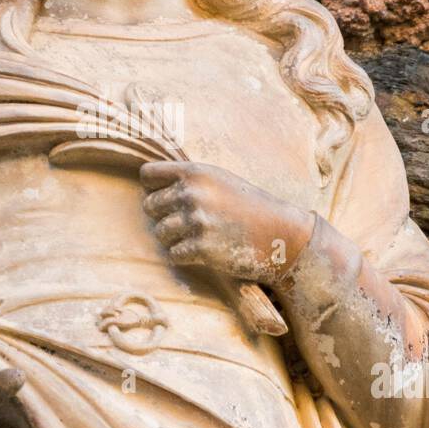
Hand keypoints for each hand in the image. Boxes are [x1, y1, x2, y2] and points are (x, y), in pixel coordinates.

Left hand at [139, 161, 313, 286]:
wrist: (280, 234)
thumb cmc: (248, 206)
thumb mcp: (219, 180)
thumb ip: (188, 180)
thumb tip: (148, 186)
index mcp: (195, 172)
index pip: (148, 175)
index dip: (153, 187)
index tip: (166, 196)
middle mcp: (192, 194)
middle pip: (149, 206)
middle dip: (164, 216)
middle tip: (188, 221)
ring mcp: (196, 221)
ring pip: (160, 232)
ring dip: (174, 238)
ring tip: (198, 236)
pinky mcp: (201, 247)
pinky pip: (174, 253)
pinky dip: (185, 255)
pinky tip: (204, 250)